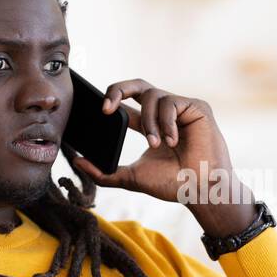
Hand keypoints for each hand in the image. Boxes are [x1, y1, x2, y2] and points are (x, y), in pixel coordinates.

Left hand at [69, 80, 258, 235]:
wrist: (200, 191)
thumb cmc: (172, 185)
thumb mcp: (131, 178)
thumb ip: (104, 172)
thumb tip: (77, 162)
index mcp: (150, 125)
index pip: (127, 103)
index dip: (112, 101)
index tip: (101, 112)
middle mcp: (165, 113)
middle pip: (137, 85)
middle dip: (118, 89)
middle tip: (107, 108)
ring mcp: (181, 108)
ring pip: (153, 95)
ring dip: (149, 121)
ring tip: (156, 144)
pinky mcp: (196, 107)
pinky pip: (172, 102)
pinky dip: (167, 122)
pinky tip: (173, 141)